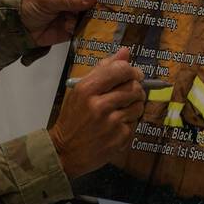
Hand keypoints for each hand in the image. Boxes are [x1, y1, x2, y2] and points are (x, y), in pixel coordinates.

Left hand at [20, 0, 97, 46]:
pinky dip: (87, 29)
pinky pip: (88, 27)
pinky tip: (80, 28)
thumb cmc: (31, 3)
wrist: (19, 26)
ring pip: (96, 11)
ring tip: (97, 19)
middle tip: (114, 4)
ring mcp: (79, 9)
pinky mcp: (78, 25)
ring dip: (96, 16)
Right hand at [49, 48, 144, 179]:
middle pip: (134, 88)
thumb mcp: (81, 90)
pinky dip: (129, 124)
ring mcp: (110, 123)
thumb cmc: (73, 118)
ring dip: (134, 107)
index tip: (133, 75)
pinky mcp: (119, 138)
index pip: (121, 70)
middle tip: (131, 93)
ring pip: (138, 106)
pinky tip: (116, 126)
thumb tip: (125, 52)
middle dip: (136, 89)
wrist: (65, 151)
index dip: (132, 70)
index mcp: (88, 89)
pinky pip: (135, 124)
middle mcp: (99, 105)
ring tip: (122, 110)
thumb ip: (104, 69)